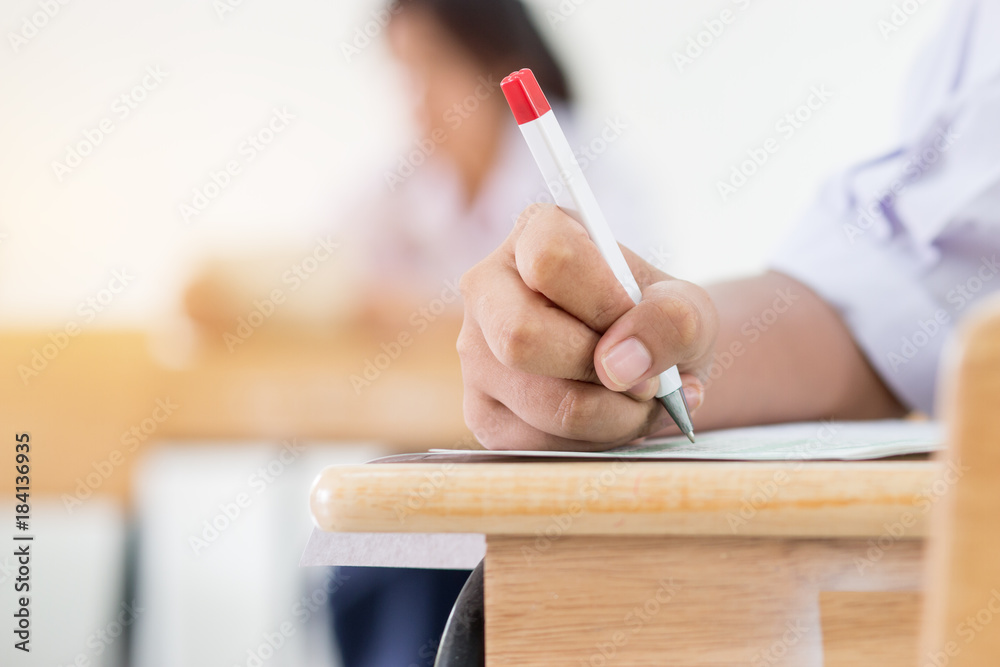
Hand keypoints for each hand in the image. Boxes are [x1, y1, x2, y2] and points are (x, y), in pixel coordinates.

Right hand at [457, 204, 718, 449]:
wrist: (645, 366)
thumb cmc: (657, 323)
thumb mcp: (688, 309)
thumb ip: (671, 320)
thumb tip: (617, 366)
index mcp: (534, 234)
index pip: (551, 261)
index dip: (603, 302)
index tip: (635, 321)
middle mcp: (487, 289)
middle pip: (522, 338)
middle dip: (600, 370)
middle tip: (644, 377)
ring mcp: (474, 354)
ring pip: (540, 401)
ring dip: (611, 415)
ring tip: (638, 401)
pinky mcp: (481, 413)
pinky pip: (539, 443)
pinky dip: (592, 442)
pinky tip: (609, 419)